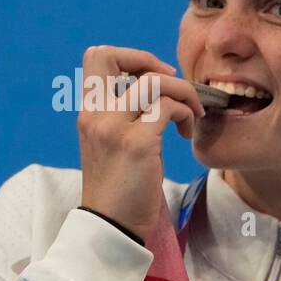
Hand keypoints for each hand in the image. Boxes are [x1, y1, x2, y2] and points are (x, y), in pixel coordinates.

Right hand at [76, 45, 205, 243]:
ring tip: (191, 115)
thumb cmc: (122, 189)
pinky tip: (187, 134)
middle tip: (173, 85)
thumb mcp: (116, 145)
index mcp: (88, 113)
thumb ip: (127, 118)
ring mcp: (114, 127)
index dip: (132, 58)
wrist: (113, 226)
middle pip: (111, 54)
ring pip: (153, 81)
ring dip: (183, 92)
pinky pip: (169, 107)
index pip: (97, 57)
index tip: (156, 79)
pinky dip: (187, 113)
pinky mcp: (137, 143)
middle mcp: (95, 114)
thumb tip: (158, 97)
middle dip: (149, 60)